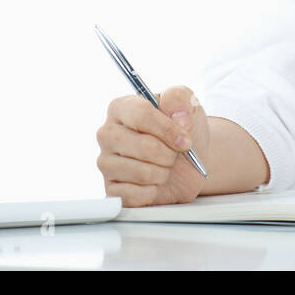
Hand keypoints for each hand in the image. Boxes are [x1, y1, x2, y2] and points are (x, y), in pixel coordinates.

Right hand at [96, 85, 210, 206]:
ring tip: (163, 165)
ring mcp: (106, 163)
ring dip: (162, 173)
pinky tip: (153, 182)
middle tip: (173, 153)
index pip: (141, 115)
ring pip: (142, 173)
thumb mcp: (187, 103)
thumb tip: (179, 117)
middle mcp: (107, 134)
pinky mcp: (110, 189)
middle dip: (169, 154)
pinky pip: (134, 196)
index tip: (185, 140)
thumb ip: (180, 99)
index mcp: (121, 107)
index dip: (168, 129)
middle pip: (144, 146)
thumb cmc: (182, 128)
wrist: (188, 159)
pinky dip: (152, 192)